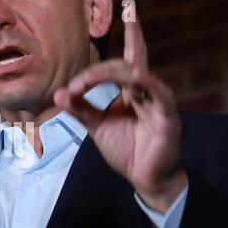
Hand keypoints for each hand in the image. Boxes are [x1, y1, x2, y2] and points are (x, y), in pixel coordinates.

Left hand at [52, 15, 187, 211]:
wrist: (146, 179)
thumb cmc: (128, 151)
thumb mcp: (98, 128)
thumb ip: (81, 110)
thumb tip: (59, 92)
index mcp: (131, 91)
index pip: (117, 67)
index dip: (94, 71)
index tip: (73, 87)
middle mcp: (146, 92)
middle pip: (131, 62)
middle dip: (120, 48)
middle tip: (101, 49)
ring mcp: (159, 102)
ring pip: (140, 75)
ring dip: (119, 70)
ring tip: (100, 67)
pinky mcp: (168, 117)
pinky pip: (161, 95)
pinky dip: (151, 83)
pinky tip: (139, 74)